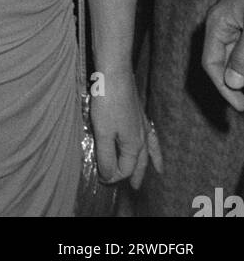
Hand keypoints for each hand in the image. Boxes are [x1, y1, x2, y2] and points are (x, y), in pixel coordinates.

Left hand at [89, 67, 161, 189]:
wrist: (115, 73)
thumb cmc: (108, 102)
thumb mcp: (102, 133)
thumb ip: (106, 157)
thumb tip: (109, 177)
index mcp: (133, 145)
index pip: (125, 169)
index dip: (113, 176)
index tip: (101, 178)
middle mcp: (142, 137)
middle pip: (139, 161)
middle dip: (135, 174)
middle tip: (135, 187)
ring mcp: (142, 123)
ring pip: (149, 148)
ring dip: (150, 160)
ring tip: (158, 170)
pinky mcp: (138, 112)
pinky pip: (150, 134)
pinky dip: (153, 142)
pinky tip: (150, 138)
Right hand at [203, 0, 243, 110]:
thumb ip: (242, 55)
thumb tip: (232, 83)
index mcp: (217, 23)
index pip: (211, 63)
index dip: (225, 88)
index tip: (242, 107)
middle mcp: (223, 23)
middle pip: (224, 61)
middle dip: (237, 82)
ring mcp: (237, 21)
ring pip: (236, 55)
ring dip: (241, 71)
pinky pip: (242, 45)